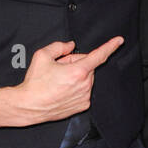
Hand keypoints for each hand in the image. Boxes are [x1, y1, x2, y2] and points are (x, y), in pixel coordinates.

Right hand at [0, 36, 123, 128]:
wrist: (29, 105)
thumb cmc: (35, 83)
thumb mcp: (42, 56)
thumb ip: (59, 46)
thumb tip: (70, 46)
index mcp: (78, 71)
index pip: (99, 55)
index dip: (110, 46)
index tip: (119, 41)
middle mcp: (84, 85)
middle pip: (88, 66)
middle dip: (77, 64)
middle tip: (60, 68)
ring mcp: (85, 97)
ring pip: (86, 79)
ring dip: (77, 76)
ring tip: (59, 81)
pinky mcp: (82, 106)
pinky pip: (84, 91)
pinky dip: (76, 88)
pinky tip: (62, 90)